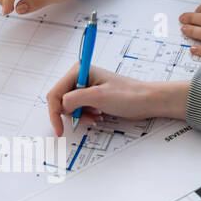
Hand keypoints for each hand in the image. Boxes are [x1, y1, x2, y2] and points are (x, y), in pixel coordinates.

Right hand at [46, 65, 188, 136]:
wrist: (145, 101)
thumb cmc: (127, 95)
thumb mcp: (98, 97)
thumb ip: (75, 99)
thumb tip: (61, 105)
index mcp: (78, 71)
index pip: (55, 93)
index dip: (54, 112)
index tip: (59, 129)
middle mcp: (79, 77)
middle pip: (61, 101)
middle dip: (72, 114)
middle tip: (87, 118)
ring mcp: (85, 87)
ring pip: (70, 108)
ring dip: (81, 116)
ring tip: (96, 116)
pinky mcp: (91, 97)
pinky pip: (79, 110)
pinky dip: (86, 116)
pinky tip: (98, 116)